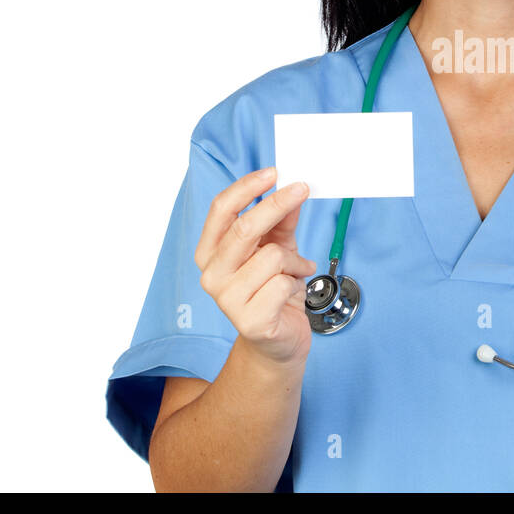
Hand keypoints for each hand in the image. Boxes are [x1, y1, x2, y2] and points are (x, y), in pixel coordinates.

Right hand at [194, 166, 315, 367]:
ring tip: (295, 272)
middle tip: (302, 189)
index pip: (221, 210)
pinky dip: (296, 284)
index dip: (247, 187)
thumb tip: (292, 189)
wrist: (279, 341)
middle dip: (276, 205)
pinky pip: (283, 284)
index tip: (273, 172)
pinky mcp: (250, 321)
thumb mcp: (279, 247)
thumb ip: (281, 220)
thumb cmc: (274, 289)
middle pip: (244, 228)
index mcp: (211, 253)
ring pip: (272, 257)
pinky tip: (292, 293)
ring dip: (294, 261)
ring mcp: (228, 300)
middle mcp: (212, 275)